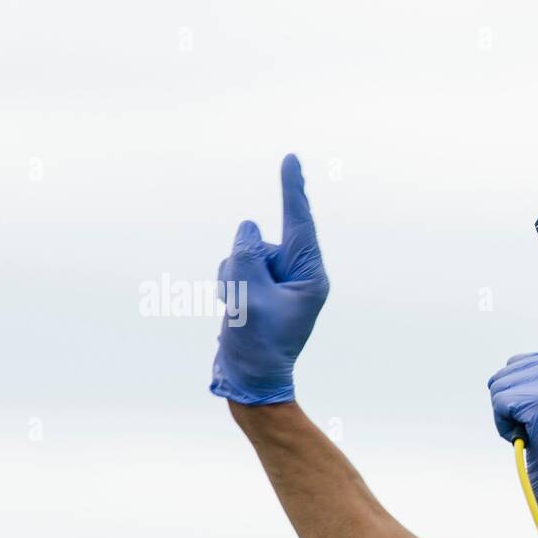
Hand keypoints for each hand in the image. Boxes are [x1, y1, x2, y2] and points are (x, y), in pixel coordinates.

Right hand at [210, 154, 329, 404]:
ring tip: (239, 311)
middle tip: (244, 302)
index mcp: (310, 277)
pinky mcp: (261, 288)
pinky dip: (227, 285)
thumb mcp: (248, 295)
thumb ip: (247, 254)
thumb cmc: (254, 343)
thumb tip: (250, 227)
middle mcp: (299, 276)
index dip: (293, 189)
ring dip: (231, 278)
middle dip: (242, 264)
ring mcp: (279, 283)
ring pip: (243, 255)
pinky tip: (232, 310)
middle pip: (261, 243)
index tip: (291, 158)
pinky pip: (235, 268)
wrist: (249, 379)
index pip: (300, 223)